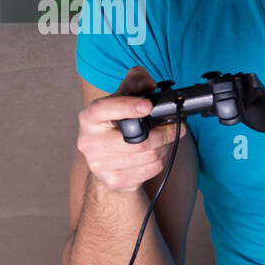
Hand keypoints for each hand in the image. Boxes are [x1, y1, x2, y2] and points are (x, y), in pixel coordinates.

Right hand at [76, 66, 186, 192]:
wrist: (105, 162)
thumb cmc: (114, 126)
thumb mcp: (121, 99)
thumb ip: (135, 83)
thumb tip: (149, 84)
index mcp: (89, 118)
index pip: (104, 109)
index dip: (126, 107)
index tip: (147, 106)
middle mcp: (89, 142)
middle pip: (137, 140)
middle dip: (162, 133)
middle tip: (175, 127)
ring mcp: (100, 165)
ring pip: (148, 155)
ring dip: (164, 146)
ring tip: (164, 139)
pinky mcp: (115, 181)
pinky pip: (151, 169)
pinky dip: (160, 160)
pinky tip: (156, 153)